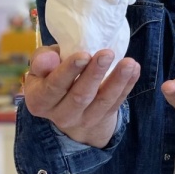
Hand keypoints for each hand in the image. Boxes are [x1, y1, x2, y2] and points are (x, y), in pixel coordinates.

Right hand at [23, 45, 140, 147]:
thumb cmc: (53, 76)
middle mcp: (60, 115)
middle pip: (79, 96)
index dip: (68, 72)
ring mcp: (84, 119)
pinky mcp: (103, 118)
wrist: (67, 106)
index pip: (53, 88)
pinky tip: (134, 69)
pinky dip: (127, 85)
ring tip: (128, 62)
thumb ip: (42, 60)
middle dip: (94, 74)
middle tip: (107, 53)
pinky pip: (117, 102)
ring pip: (102, 101)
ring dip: (117, 81)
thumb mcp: (41, 68)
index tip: (83, 55)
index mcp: (39, 101)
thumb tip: (49, 58)